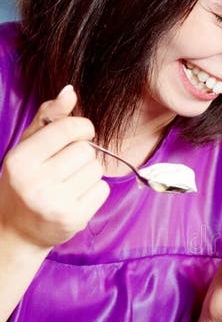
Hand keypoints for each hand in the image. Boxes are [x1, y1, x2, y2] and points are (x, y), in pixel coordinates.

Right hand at [0, 85, 108, 249]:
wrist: (18, 230)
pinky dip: (94, 189)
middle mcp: (36, 182)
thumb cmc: (25, 181)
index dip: (82, 127)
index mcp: (21, 160)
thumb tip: (70, 91)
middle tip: (66, 166)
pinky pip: (102, 189)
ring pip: (96, 169)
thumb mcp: (27, 146)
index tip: (79, 133)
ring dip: (88, 172)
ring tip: (69, 182)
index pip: (69, 128)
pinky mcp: (74, 219)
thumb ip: (48, 117)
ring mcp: (56, 203)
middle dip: (82, 153)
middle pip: (86, 150)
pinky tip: (76, 196)